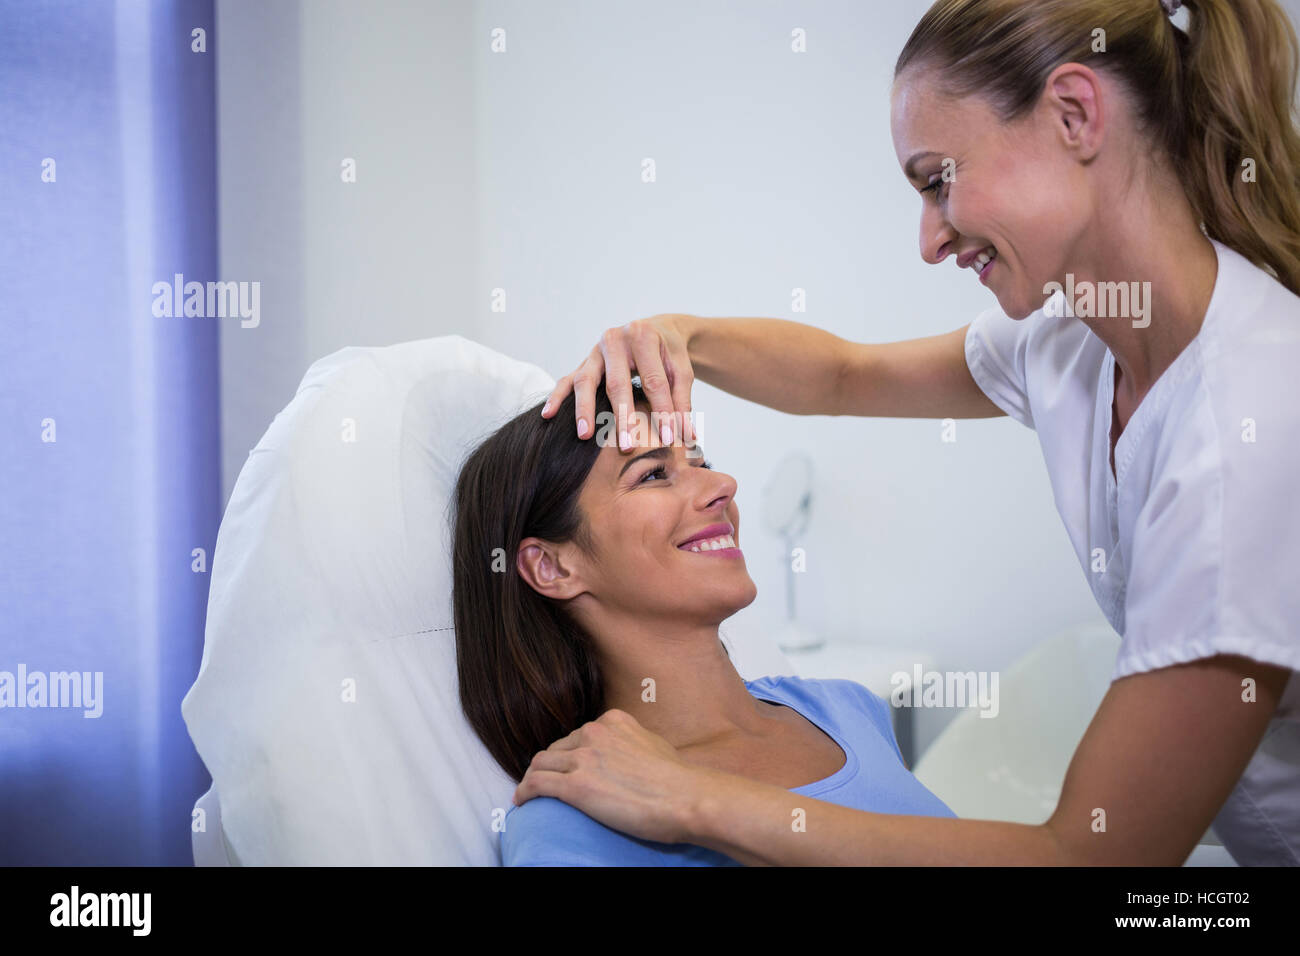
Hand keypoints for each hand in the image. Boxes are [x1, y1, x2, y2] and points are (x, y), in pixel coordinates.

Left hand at [512, 708, 711, 844]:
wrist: (685, 797)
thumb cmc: (678, 779)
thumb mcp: (654, 744)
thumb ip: (632, 742)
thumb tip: (628, 753)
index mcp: (612, 721)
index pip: (578, 735)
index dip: (570, 754)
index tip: (568, 767)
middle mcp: (594, 734)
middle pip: (556, 748)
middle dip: (551, 766)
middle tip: (549, 783)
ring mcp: (583, 759)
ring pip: (541, 764)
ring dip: (533, 778)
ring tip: (530, 792)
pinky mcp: (575, 786)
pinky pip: (537, 784)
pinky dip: (524, 792)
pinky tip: (521, 801)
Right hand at [540, 313, 695, 450]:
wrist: (655, 329)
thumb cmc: (668, 352)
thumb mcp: (681, 370)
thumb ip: (682, 401)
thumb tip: (687, 436)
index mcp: (643, 336)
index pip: (654, 380)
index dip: (662, 410)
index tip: (669, 439)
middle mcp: (615, 340)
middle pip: (617, 382)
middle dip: (622, 416)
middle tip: (625, 445)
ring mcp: (595, 351)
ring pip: (586, 380)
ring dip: (584, 409)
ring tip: (585, 435)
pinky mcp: (583, 361)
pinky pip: (566, 379)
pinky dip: (557, 397)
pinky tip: (548, 415)